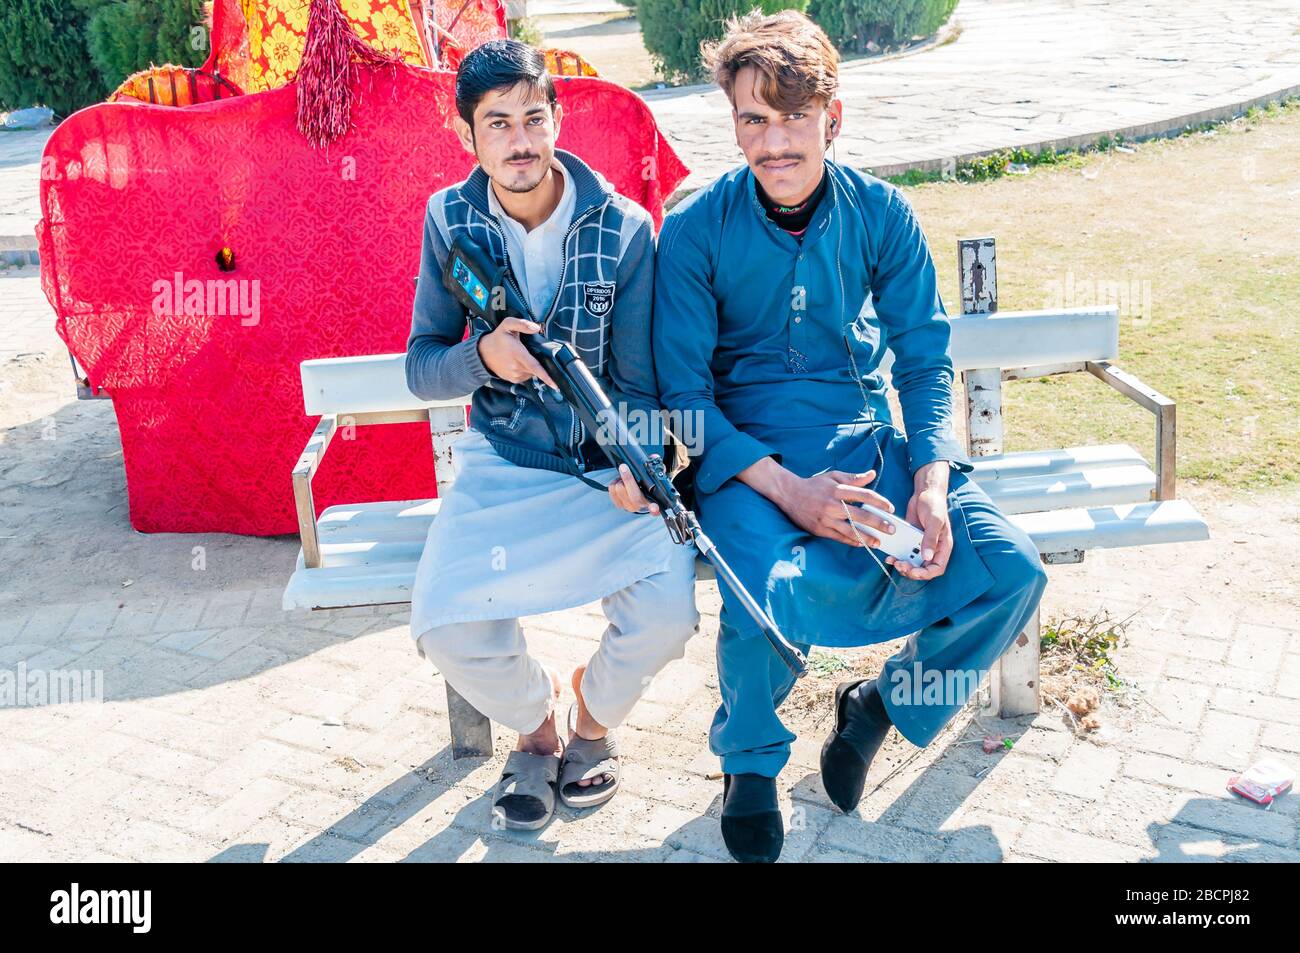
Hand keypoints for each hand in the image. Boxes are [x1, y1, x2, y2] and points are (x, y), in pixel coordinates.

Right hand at [477, 317, 557, 388]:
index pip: (534, 367)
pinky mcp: (513, 380)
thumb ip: (522, 324)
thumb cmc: (497, 338)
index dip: (546, 376)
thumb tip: (537, 328)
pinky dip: (526, 370)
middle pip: (536, 369)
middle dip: (539, 363)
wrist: (483, 353)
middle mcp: (516, 367)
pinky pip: (526, 376)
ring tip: (522, 356)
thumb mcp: (508, 325)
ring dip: (531, 366)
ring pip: (532, 373)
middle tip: (530, 352)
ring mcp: (515, 375)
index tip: (555, 384)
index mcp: (517, 353)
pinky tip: (519, 363)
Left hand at [608, 464, 659, 515]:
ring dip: (620, 480)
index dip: (654, 508)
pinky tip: (620, 481)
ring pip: (620, 491)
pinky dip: (614, 483)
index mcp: (652, 501)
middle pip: (634, 497)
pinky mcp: (618, 504)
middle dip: (628, 480)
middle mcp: (640, 506)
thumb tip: (654, 457)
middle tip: (624, 467)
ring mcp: (628, 506)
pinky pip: (612, 491)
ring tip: (624, 477)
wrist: (639, 494)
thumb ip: (657, 467)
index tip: (654, 507)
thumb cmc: (647, 486)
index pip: (655, 508)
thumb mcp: (655, 477)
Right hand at [776, 468, 896, 548]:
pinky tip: (861, 543)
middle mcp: (832, 505)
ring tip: (879, 542)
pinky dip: (851, 541)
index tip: (890, 508)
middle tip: (892, 529)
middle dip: (879, 523)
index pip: (864, 495)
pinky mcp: (819, 529)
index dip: (879, 502)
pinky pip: (839, 537)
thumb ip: (854, 478)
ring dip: (867, 537)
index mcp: (838, 490)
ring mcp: (825, 519)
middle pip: (861, 515)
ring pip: (851, 530)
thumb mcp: (833, 476)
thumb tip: (872, 474)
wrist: (789, 494)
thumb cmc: (814, 484)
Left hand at [887, 462, 952, 579]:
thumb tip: (927, 557)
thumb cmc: (935, 505)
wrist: (924, 493)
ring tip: (893, 561)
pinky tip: (889, 555)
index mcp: (943, 547)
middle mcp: (932, 548)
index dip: (926, 574)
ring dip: (902, 565)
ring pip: (912, 563)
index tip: (914, 571)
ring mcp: (921, 545)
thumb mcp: (934, 521)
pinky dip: (897, 556)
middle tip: (900, 565)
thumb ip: (930, 539)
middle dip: (911, 570)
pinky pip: (904, 553)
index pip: (937, 568)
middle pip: (923, 568)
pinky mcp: (910, 540)